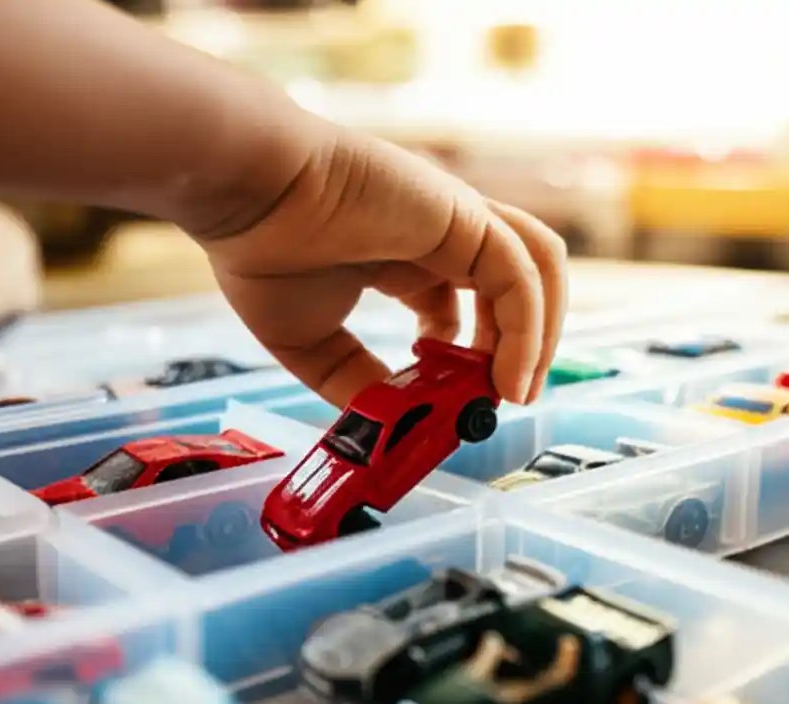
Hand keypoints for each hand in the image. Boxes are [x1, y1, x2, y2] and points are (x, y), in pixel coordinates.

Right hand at [199, 127, 566, 406]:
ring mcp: (456, 219)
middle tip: (502, 401)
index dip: (474, 355)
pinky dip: (525, 333)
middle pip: (515, 286)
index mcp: (404, 254)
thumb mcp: (310, 341)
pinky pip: (519, 279)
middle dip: (520, 348)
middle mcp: (439, 232)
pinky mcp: (464, 218)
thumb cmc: (263, 250)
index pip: (465, 304)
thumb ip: (354, 378)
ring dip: (539, 334)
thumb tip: (387, 420)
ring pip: (537, 269)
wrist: (248, 197)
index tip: (455, 400)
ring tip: (518, 391)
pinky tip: (505, 380)